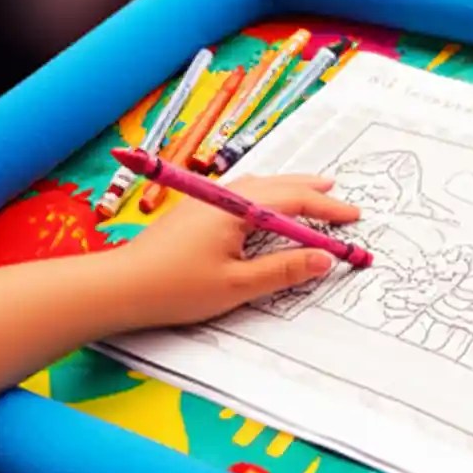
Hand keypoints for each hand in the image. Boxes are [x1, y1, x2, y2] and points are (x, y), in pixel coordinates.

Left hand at [118, 174, 359, 326]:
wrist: (119, 286)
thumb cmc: (175, 288)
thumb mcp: (237, 286)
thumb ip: (284, 270)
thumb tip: (323, 259)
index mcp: (237, 210)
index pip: (295, 202)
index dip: (328, 210)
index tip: (353, 220)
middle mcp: (224, 196)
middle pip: (279, 185)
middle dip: (313, 191)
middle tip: (341, 198)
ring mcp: (208, 199)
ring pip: (260, 185)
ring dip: (291, 188)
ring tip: (314, 190)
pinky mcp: (196, 209)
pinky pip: (244, 192)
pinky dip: (269, 193)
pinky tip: (269, 201)